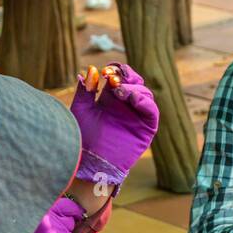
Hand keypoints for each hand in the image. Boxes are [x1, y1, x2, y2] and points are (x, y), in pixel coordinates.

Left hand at [70, 63, 159, 188]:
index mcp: (111, 100)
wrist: (89, 162)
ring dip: (133, 88)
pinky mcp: (146, 129)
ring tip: (118, 90)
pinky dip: (144, 101)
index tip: (105, 71)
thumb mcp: (81, 110)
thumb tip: (91, 70)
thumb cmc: (82, 139)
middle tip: (112, 78)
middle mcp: (126, 107)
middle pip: (135, 82)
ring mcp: (137, 117)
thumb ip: (86, 91)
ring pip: (145, 94)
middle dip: (126, 76)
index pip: (120, 77)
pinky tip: (131, 97)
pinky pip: (152, 111)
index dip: (116, 70)